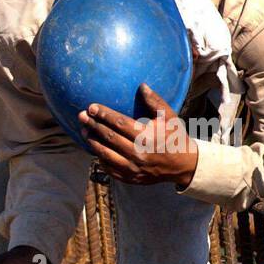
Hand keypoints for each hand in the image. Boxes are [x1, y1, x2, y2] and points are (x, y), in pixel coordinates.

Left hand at [78, 84, 197, 186]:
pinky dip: (99, 157)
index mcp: (147, 137)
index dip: (104, 114)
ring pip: (105, 154)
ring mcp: (132, 168)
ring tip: (83, 131)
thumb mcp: (170, 118)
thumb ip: (155, 102)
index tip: (92, 107)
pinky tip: (93, 147)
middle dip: (93, 125)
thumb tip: (141, 86)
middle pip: (109, 137)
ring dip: (92, 141)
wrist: (182, 166)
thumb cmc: (175, 137)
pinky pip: (108, 167)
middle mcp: (138, 153)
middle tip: (81, 116)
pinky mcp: (129, 177)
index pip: (120, 123)